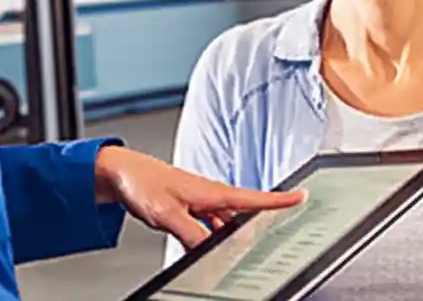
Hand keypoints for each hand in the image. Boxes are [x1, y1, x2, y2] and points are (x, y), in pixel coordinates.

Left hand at [93, 146, 305, 248]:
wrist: (120, 173)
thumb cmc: (142, 182)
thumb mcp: (167, 213)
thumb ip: (191, 233)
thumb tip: (210, 249)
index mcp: (210, 191)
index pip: (252, 198)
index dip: (278, 199)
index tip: (301, 196)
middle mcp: (209, 195)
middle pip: (243, 213)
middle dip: (259, 223)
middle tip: (276, 232)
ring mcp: (200, 202)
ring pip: (226, 222)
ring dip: (233, 233)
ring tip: (241, 247)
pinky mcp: (189, 208)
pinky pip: (210, 225)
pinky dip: (214, 235)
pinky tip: (210, 246)